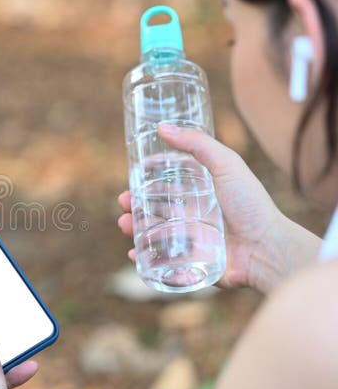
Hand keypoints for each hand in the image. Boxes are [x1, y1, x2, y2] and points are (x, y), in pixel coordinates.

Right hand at [116, 125, 303, 291]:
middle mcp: (195, 213)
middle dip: (135, 202)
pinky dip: (144, 257)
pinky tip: (135, 253)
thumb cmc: (250, 205)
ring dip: (134, 227)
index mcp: (204, 190)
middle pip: (157, 205)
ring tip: (125, 224)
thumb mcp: (226, 165)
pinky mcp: (189, 261)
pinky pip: (161, 259)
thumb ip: (198, 144)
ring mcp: (191, 237)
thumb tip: (162, 127)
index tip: (135, 170)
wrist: (265, 249)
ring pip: (153, 231)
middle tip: (123, 201)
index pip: (171, 178)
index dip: (152, 174)